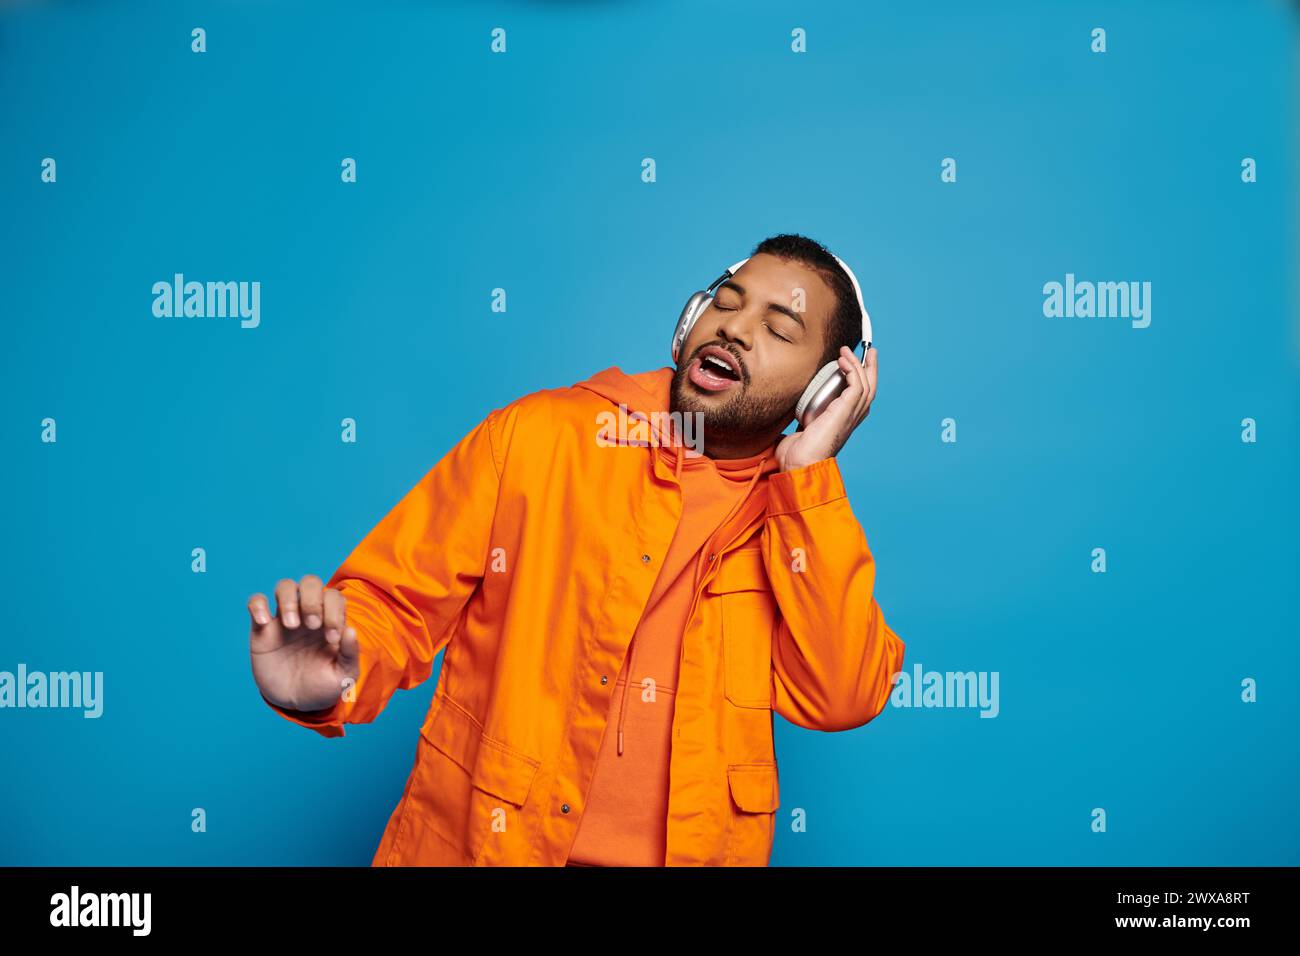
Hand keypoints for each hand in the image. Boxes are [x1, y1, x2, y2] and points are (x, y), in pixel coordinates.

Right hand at [248, 575, 358, 713]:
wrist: (295, 702)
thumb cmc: (323, 684)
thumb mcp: (343, 676)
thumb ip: (350, 654)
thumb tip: (351, 630)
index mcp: (330, 619)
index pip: (334, 597)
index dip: (334, 611)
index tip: (331, 638)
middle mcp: (308, 613)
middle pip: (310, 583)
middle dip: (312, 600)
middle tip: (312, 626)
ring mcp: (285, 618)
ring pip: (285, 586)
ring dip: (289, 599)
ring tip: (291, 625)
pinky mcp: (262, 629)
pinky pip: (256, 602)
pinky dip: (257, 605)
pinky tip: (264, 622)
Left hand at [775, 345, 877, 471]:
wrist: (799, 464)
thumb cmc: (796, 454)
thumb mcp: (798, 430)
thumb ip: (797, 420)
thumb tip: (783, 412)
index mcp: (842, 422)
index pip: (858, 397)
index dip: (859, 378)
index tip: (851, 362)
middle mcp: (850, 418)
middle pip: (869, 388)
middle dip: (870, 368)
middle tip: (868, 350)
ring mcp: (850, 416)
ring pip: (866, 384)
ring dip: (858, 364)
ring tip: (847, 351)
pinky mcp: (846, 412)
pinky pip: (857, 385)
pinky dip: (852, 370)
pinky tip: (842, 361)